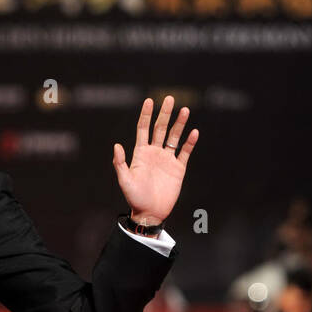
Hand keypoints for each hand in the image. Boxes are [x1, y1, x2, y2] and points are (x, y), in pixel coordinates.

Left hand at [112, 96, 198, 226]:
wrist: (150, 213)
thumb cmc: (135, 198)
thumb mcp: (125, 181)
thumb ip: (120, 163)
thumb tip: (116, 145)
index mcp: (141, 153)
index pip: (143, 129)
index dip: (146, 115)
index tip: (149, 101)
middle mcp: (154, 153)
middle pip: (160, 128)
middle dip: (165, 114)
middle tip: (170, 98)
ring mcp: (167, 159)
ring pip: (174, 137)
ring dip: (179, 124)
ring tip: (185, 110)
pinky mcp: (178, 168)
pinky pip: (185, 152)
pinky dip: (189, 143)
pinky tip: (194, 132)